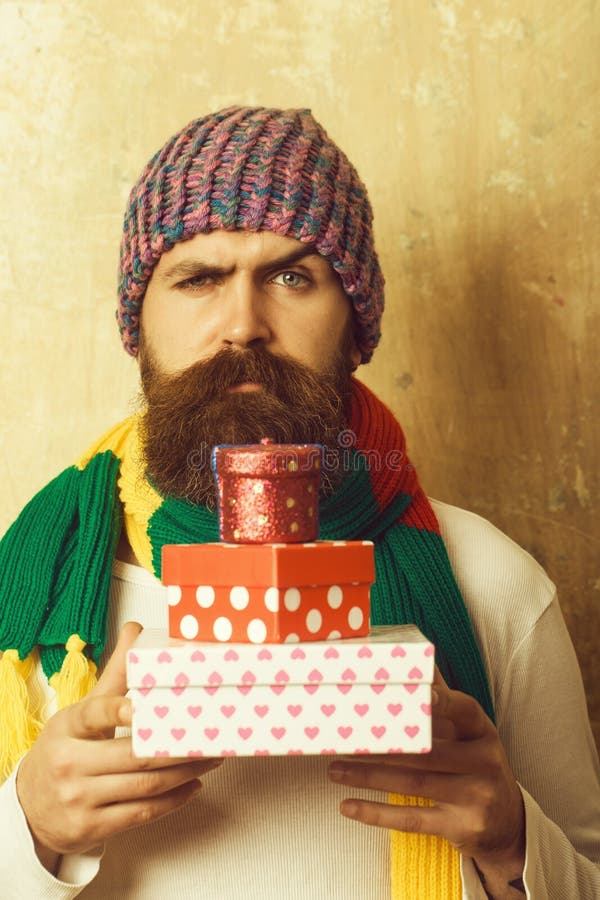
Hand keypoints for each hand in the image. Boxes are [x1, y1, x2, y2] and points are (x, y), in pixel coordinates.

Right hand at [17, 623, 222, 865]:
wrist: (30, 807)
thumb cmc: (65, 750)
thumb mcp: (80, 713)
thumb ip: (113, 678)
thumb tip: (135, 630)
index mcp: (67, 728)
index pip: (95, 715)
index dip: (119, 711)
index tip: (144, 706)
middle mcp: (69, 764)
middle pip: (133, 756)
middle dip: (178, 748)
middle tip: (208, 736)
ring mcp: (78, 799)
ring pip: (143, 786)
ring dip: (184, 774)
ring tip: (209, 760)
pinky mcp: (89, 827)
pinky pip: (141, 814)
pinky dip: (172, 800)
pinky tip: (192, 786)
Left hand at [328, 669, 524, 873]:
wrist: (507, 825)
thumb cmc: (475, 766)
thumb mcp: (470, 735)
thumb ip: (443, 704)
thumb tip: (417, 659)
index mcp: (483, 732)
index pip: (463, 709)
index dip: (441, 699)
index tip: (417, 690)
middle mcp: (484, 762)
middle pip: (428, 751)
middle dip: (382, 746)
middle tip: (346, 738)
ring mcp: (476, 797)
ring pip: (414, 783)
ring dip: (368, 776)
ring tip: (335, 769)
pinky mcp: (462, 827)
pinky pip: (412, 818)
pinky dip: (376, 813)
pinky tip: (348, 806)